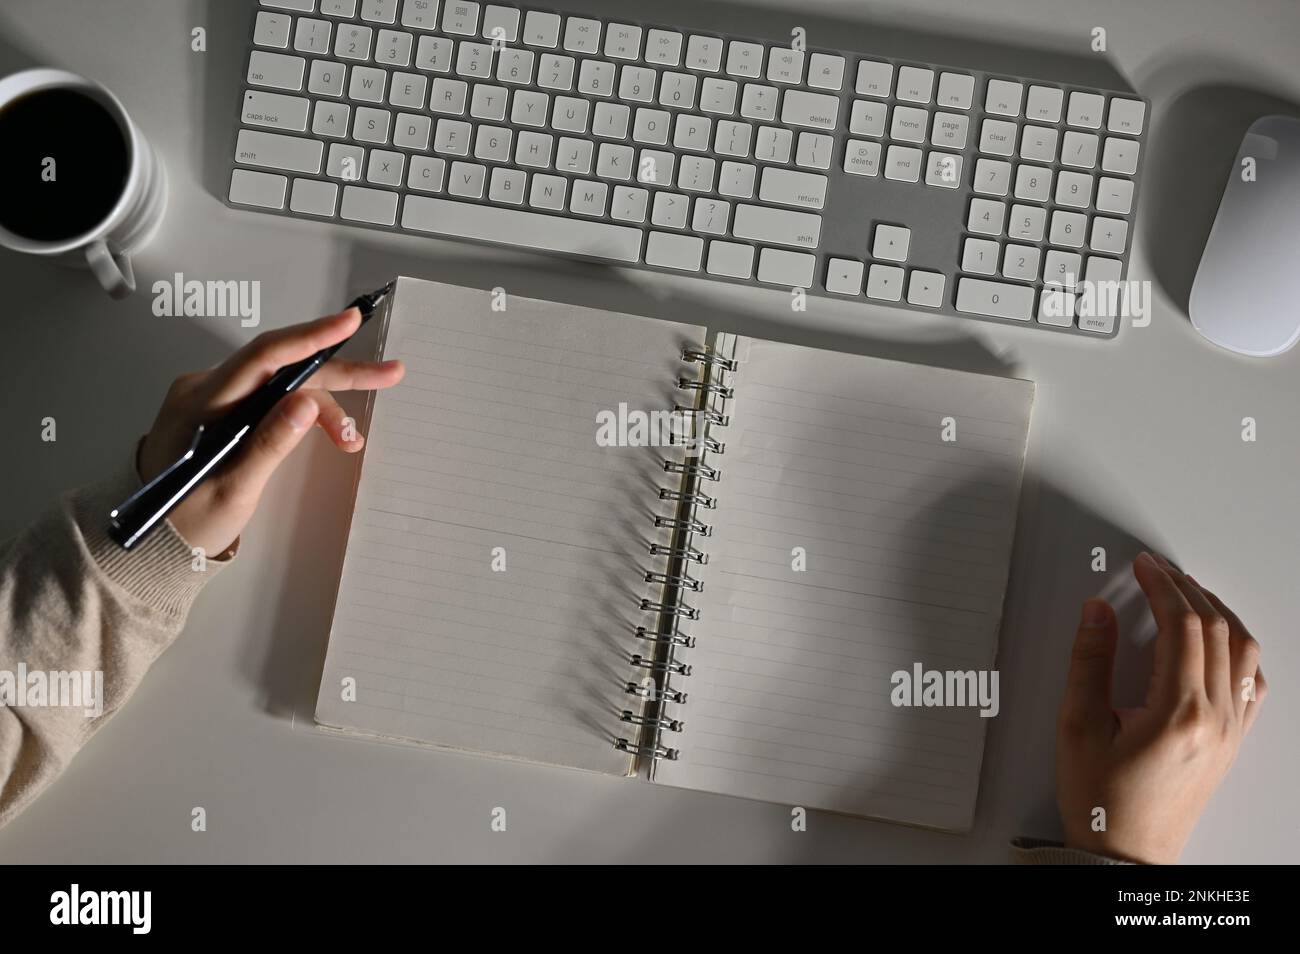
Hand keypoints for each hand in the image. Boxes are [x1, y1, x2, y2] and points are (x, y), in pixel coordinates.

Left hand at [137, 309, 404, 555]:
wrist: (154, 539)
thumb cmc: (190, 520)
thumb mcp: (234, 490)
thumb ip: (270, 443)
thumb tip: (308, 403)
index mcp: (203, 402)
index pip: (265, 356)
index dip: (311, 337)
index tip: (350, 322)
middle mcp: (207, 388)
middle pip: (283, 367)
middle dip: (338, 373)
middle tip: (389, 374)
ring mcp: (214, 398)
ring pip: (283, 386)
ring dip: (323, 407)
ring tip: (350, 441)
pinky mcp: (223, 411)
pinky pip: (272, 398)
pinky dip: (304, 413)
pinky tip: (327, 433)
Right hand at [1056, 552, 1265, 863]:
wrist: (1125, 852)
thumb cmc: (1102, 801)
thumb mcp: (1078, 726)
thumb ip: (1089, 662)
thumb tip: (1097, 613)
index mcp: (1179, 712)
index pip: (1183, 626)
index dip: (1162, 586)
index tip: (1145, 567)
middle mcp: (1215, 719)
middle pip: (1216, 631)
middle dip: (1186, 590)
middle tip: (1158, 572)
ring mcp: (1231, 731)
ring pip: (1243, 651)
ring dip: (1218, 613)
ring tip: (1189, 594)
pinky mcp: (1232, 742)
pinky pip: (1252, 683)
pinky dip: (1239, 650)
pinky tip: (1220, 642)